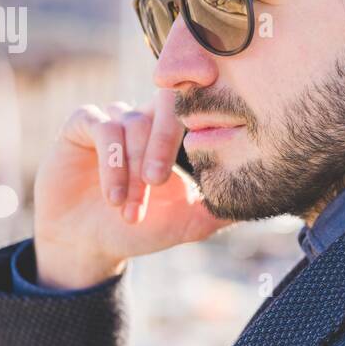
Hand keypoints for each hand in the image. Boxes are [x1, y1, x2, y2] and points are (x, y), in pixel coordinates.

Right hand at [32, 88, 230, 288]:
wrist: (91, 243)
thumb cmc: (143, 228)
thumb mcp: (189, 223)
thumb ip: (221, 209)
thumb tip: (262, 202)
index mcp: (174, 134)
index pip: (195, 106)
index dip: (203, 111)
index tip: (209, 138)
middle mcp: (147, 118)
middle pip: (165, 102)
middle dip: (164, 141)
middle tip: (157, 181)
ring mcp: (115, 118)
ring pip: (132, 125)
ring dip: (131, 171)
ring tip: (129, 210)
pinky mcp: (83, 124)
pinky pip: (102, 128)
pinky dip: (110, 163)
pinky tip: (113, 196)